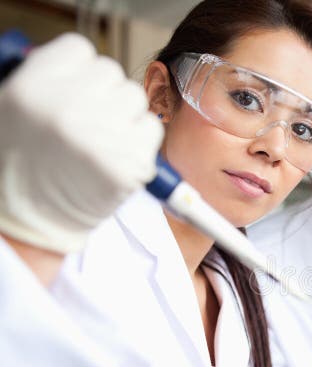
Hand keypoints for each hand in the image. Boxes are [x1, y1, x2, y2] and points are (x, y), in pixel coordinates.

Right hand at [0, 33, 162, 252]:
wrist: (30, 223)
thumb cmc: (19, 168)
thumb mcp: (13, 111)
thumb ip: (50, 83)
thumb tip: (87, 66)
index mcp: (33, 86)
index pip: (81, 51)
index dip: (83, 71)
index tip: (80, 91)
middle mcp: (69, 106)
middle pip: (113, 75)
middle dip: (106, 96)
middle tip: (90, 124)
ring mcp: (102, 134)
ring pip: (136, 100)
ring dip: (125, 117)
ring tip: (102, 143)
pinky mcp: (129, 163)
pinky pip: (151, 131)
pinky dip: (141, 142)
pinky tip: (117, 158)